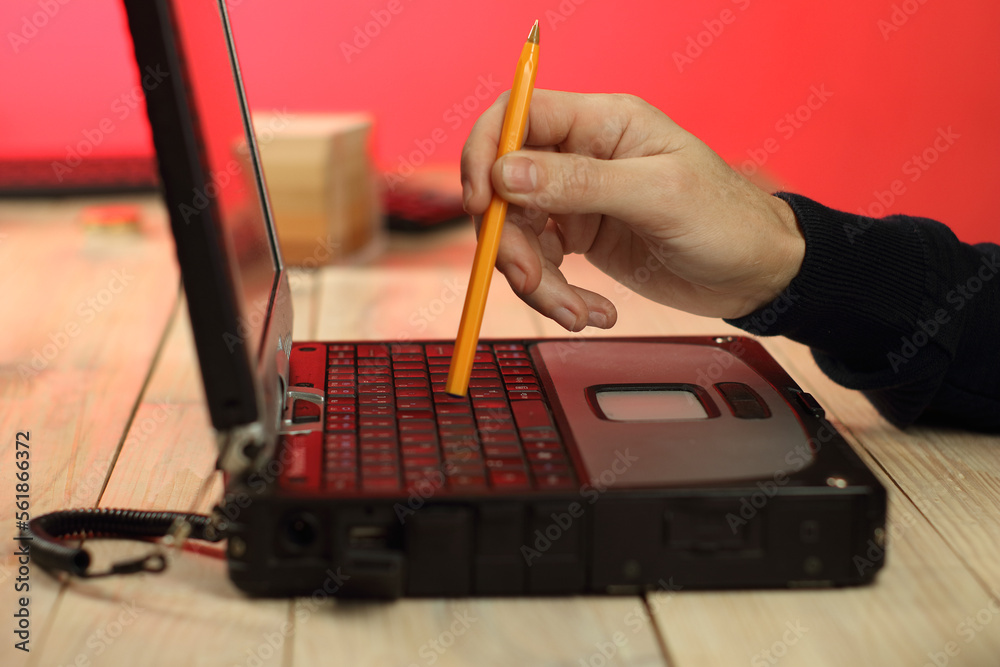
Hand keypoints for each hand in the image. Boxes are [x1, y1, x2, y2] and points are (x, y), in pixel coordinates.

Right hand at [460, 90, 804, 330]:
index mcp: (602, 122)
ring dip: (536, 282)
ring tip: (577, 313)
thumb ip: (580, 183)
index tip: (481, 206)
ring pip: (518, 233)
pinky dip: (557, 295)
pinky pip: (541, 263)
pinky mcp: (580, 237)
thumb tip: (506, 173)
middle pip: (505, 186)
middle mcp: (582, 155)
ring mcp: (577, 198)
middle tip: (532, 283)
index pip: (516, 115)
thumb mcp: (658, 197)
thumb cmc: (726, 221)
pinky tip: (593, 311)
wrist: (756, 276)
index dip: (485, 154)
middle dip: (510, 242)